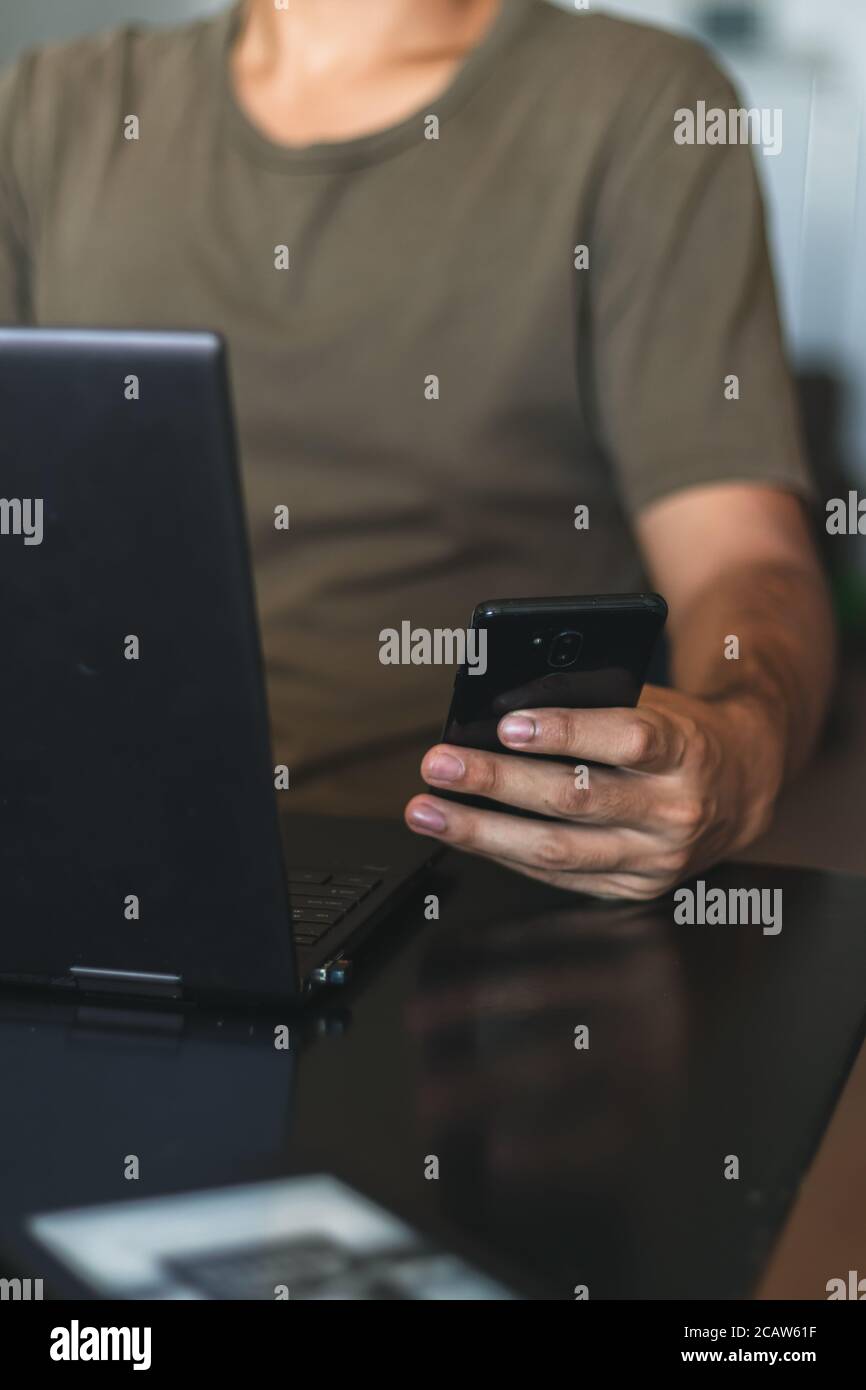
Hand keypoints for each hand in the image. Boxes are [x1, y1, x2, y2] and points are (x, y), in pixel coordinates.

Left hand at [404, 686, 784, 900]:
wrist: (743, 788)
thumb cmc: (681, 734)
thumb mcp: (651, 702)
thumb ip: (592, 704)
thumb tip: (502, 707)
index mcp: (687, 750)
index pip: (627, 739)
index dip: (566, 732)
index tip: (507, 725)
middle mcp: (676, 810)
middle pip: (576, 799)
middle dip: (497, 782)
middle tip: (440, 764)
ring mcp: (656, 858)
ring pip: (557, 850)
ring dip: (482, 830)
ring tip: (428, 809)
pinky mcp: (635, 889)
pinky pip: (558, 875)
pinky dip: (504, 853)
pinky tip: (464, 834)